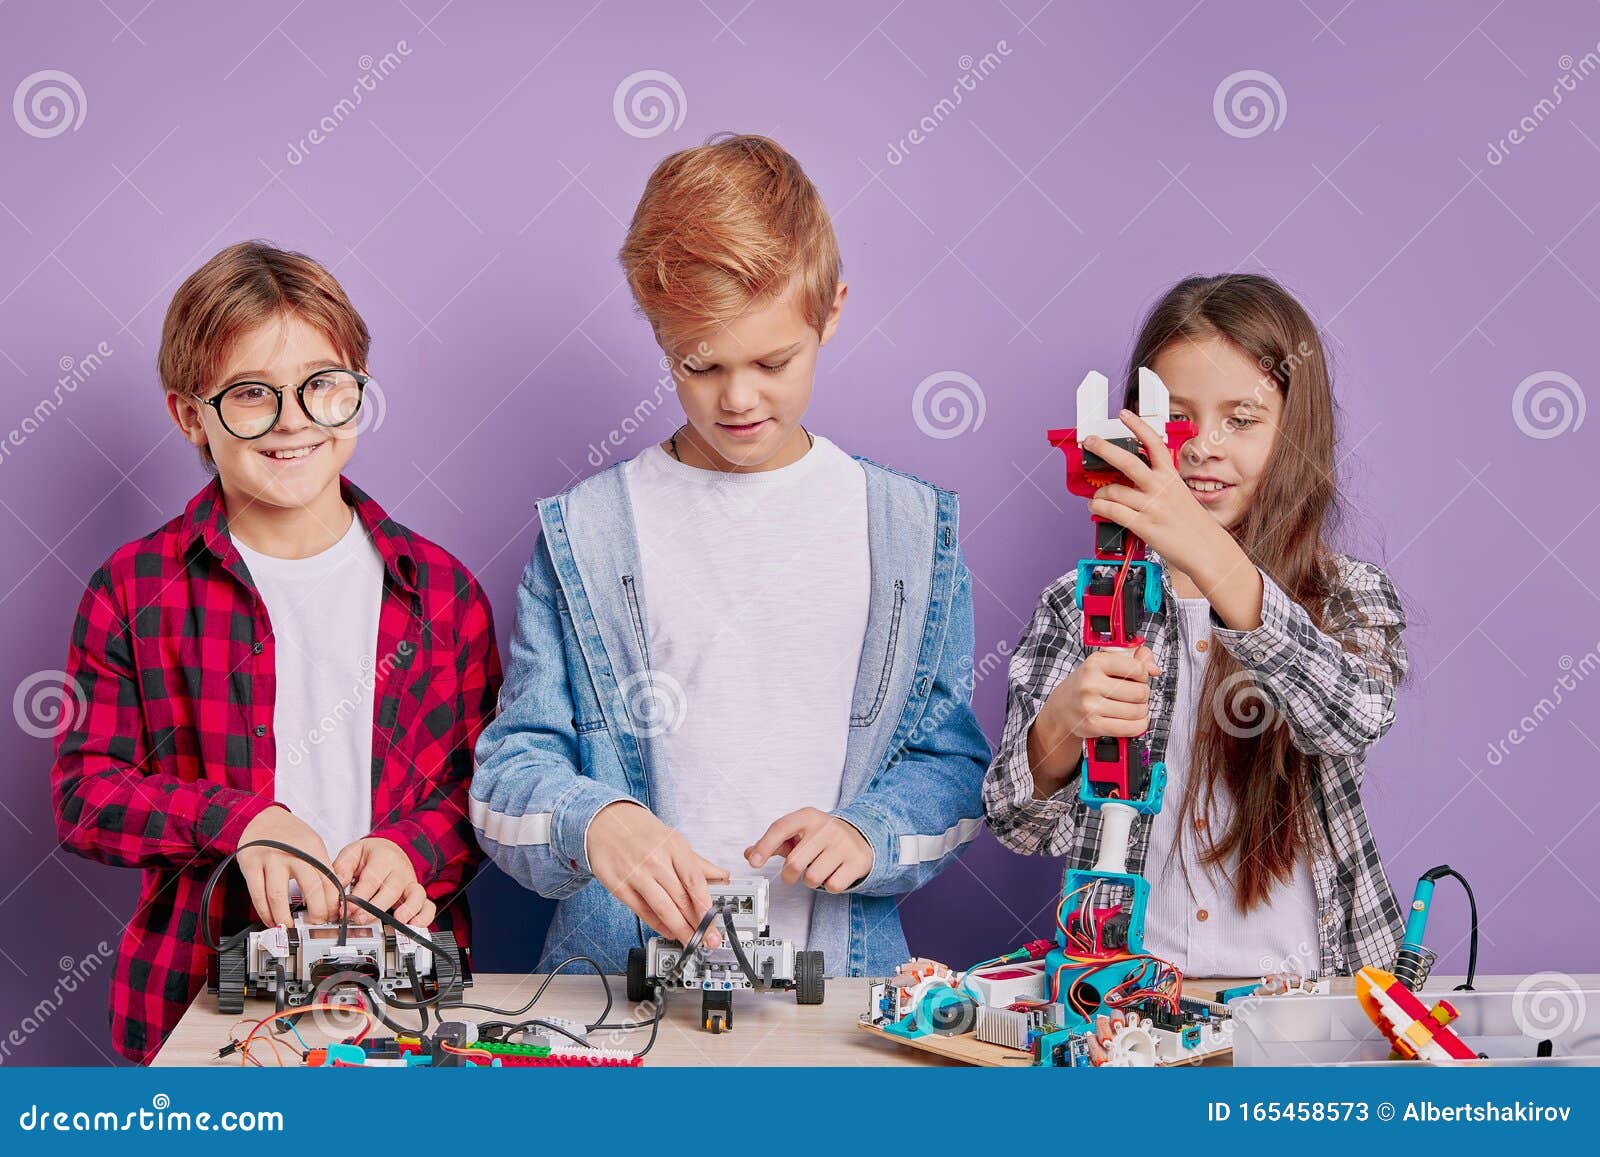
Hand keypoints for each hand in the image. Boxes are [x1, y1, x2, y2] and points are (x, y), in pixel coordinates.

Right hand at [236, 807, 338, 926]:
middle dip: (316, 913)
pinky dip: (265, 913)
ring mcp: (271, 860)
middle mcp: (293, 853)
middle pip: (310, 889)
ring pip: (279, 897)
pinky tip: (271, 920)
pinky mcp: (251, 866)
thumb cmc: (289, 835)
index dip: (332, 903)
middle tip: (316, 923)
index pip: (329, 880)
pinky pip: (258, 895)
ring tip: (290, 927)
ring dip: (285, 918)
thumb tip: (332, 898)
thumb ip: (321, 868)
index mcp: (313, 848)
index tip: (332, 915)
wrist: (260, 819)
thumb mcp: (313, 844)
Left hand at [332, 837, 433, 926]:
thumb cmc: (371, 856)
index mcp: (383, 857)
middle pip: (392, 889)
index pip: (372, 878)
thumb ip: (342, 868)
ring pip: (415, 896)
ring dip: (407, 910)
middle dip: (375, 907)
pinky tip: (414, 925)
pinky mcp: (418, 896)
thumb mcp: (353, 853)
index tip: (346, 908)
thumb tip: (336, 884)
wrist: (390, 851)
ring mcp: (411, 884)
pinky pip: (428, 906)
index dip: (358, 896)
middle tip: (360, 919)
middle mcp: (400, 871)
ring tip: (398, 920)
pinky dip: (424, 917)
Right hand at [587, 802, 728, 945]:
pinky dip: (657, 924)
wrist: (607, 821)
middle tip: (708, 939)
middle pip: (681, 898)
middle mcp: (655, 860)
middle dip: (697, 924)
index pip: (695, 880)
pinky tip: (669, 931)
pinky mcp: (619, 886)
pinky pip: (642, 910)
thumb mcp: (674, 841)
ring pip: (662, 908)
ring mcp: (636, 874)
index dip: (705, 904)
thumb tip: (723, 877)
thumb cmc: (644, 833)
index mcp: (674, 847)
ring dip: (679, 929)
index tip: (714, 921)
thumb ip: (698, 863)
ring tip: (691, 941)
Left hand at [745, 808, 872, 893]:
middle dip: (789, 875)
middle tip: (794, 872)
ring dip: (810, 881)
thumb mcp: (799, 833)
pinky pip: (832, 886)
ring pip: (812, 878)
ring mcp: (843, 843)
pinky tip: (833, 873)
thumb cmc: (822, 837)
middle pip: (794, 862)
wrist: (861, 836)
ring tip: (817, 869)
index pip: (781, 827)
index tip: (754, 863)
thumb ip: (774, 843)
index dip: (764, 846)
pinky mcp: (857, 860)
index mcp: (808, 816)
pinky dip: (828, 886)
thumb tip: (749, 853)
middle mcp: (826, 827)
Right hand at [1029, 646, 1159, 794]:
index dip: (1143, 675)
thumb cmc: (1086, 684)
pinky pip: (1131, 728)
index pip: (1137, 669)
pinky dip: (1138, 725)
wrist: (1062, 708)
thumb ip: (1135, 658)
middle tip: (1134, 695)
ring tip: (1131, 707)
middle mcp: (1091, 683)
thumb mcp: (1106, 663)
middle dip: (1143, 695)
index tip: (1137, 678)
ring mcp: (1091, 705)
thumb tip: (1154, 669)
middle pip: (1140, 692)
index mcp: (1095, 662)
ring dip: (1141, 711)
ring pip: (1138, 711)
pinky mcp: (1094, 725)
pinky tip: (1132, 720)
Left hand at [1083, 410, 1236, 579]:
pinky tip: (1096, 507)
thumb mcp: (1180, 495)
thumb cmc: (1193, 525)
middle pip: (1127, 461)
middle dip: (1104, 448)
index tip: (1124, 414)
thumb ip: (1159, 486)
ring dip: (1099, 492)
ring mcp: (1151, 506)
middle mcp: (1160, 488)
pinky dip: (1099, 507)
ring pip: (1114, 490)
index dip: (1137, 426)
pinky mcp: (1144, 525)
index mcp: (1170, 477)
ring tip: (1097, 495)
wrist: (1207, 550)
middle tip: (1090, 442)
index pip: (1153, 444)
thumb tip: (1131, 482)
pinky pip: (1112, 511)